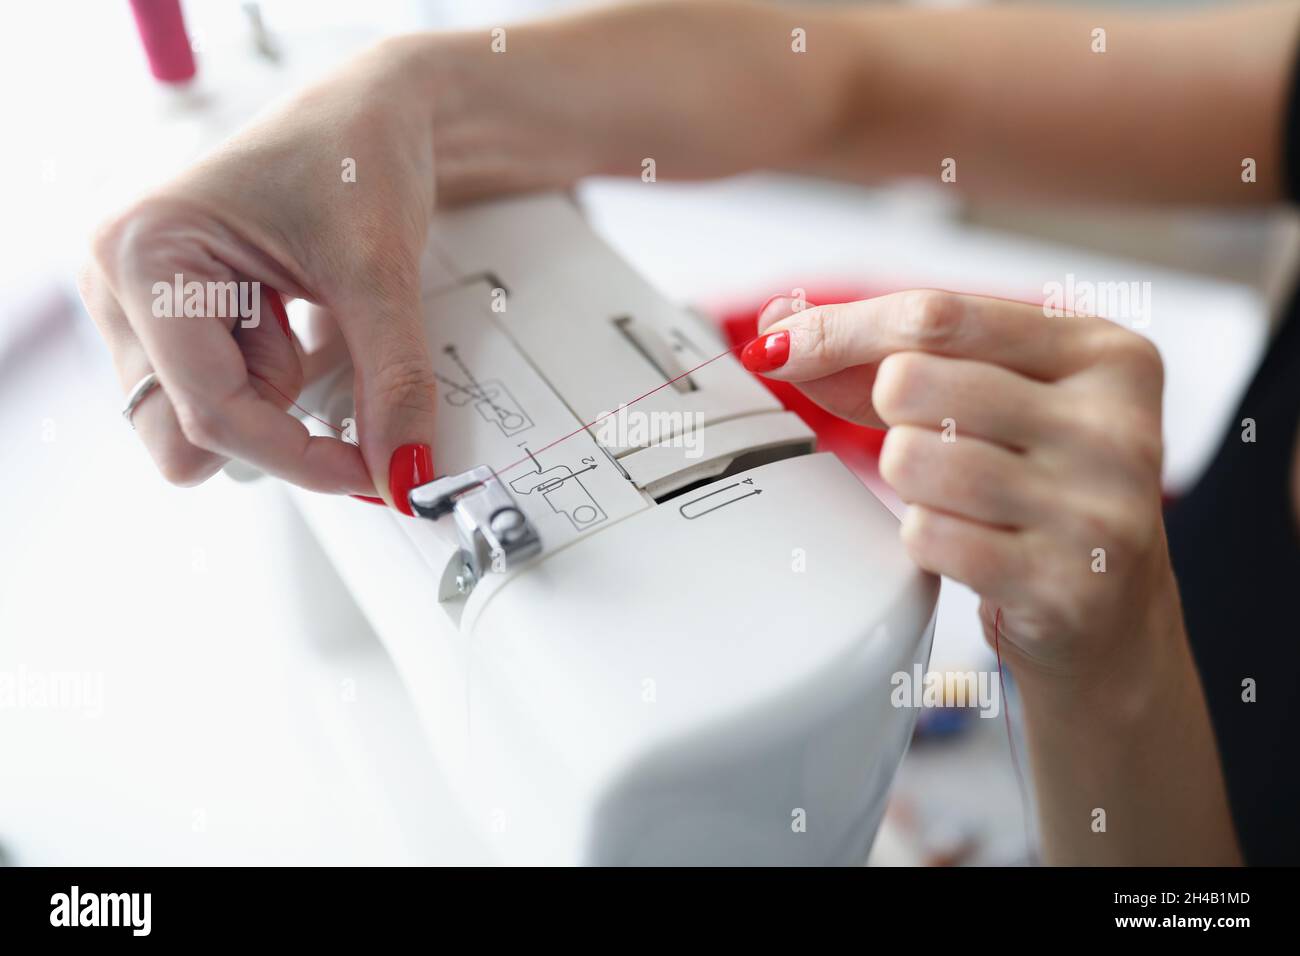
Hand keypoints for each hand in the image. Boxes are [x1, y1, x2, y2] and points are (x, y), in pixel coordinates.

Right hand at [80, 38, 440, 510]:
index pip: (211, 412)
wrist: (372, 114)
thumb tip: (404, 472)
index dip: (299, 456)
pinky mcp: (171, 321)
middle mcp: (122, 283)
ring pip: (197, 425)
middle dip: (268, 421)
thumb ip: (393, 382)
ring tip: (296, 311)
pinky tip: (288, 316)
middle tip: (324, 355)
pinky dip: (268, 381)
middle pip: (182, 436)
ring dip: (268, 397)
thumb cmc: (356, 154)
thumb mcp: (381, 273)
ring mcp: (139, 306)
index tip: (372, 473)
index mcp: (147, 254)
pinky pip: (215, 397)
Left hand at [744, 290, 1175, 684]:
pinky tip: (969, 545)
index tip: (779, 347)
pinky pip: (925, 534)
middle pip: (911, 382)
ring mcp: (1095, 509)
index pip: (937, 316)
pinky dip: (924, 538)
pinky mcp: (1061, 586)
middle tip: (936, 447)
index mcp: (1104, 354)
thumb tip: (783, 322)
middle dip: (891, 418)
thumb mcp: (991, 401)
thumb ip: (889, 355)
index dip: (840, 329)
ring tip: (960, 500)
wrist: (1111, 613)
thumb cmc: (1039, 487)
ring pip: (909, 458)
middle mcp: (1114, 426)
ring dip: (909, 484)